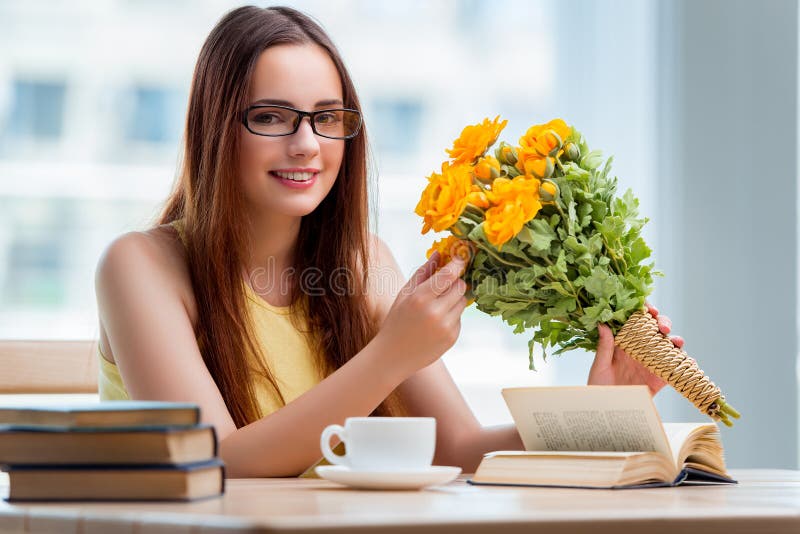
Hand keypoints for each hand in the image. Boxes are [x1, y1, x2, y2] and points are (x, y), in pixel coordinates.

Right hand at [375, 252, 467, 378]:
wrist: (393, 356)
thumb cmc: (396, 320)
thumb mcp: (404, 294)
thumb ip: (423, 272)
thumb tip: (439, 253)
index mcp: (420, 298)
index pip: (449, 275)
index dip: (458, 264)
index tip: (461, 257)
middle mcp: (435, 312)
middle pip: (460, 286)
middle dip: (455, 282)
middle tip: (444, 285)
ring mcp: (446, 327)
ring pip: (462, 302)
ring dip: (454, 299)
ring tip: (435, 307)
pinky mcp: (452, 337)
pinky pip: (459, 318)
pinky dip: (452, 315)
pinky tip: (435, 323)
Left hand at [587, 304, 683, 395]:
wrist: (607, 410)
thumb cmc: (598, 387)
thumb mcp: (599, 366)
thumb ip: (604, 347)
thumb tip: (603, 323)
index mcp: (624, 342)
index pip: (636, 321)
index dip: (646, 311)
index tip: (650, 309)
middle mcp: (639, 350)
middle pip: (656, 330)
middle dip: (663, 323)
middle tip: (662, 327)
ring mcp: (651, 363)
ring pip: (668, 346)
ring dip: (675, 341)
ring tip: (676, 342)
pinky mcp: (659, 379)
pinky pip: (675, 369)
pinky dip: (684, 364)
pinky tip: (689, 362)